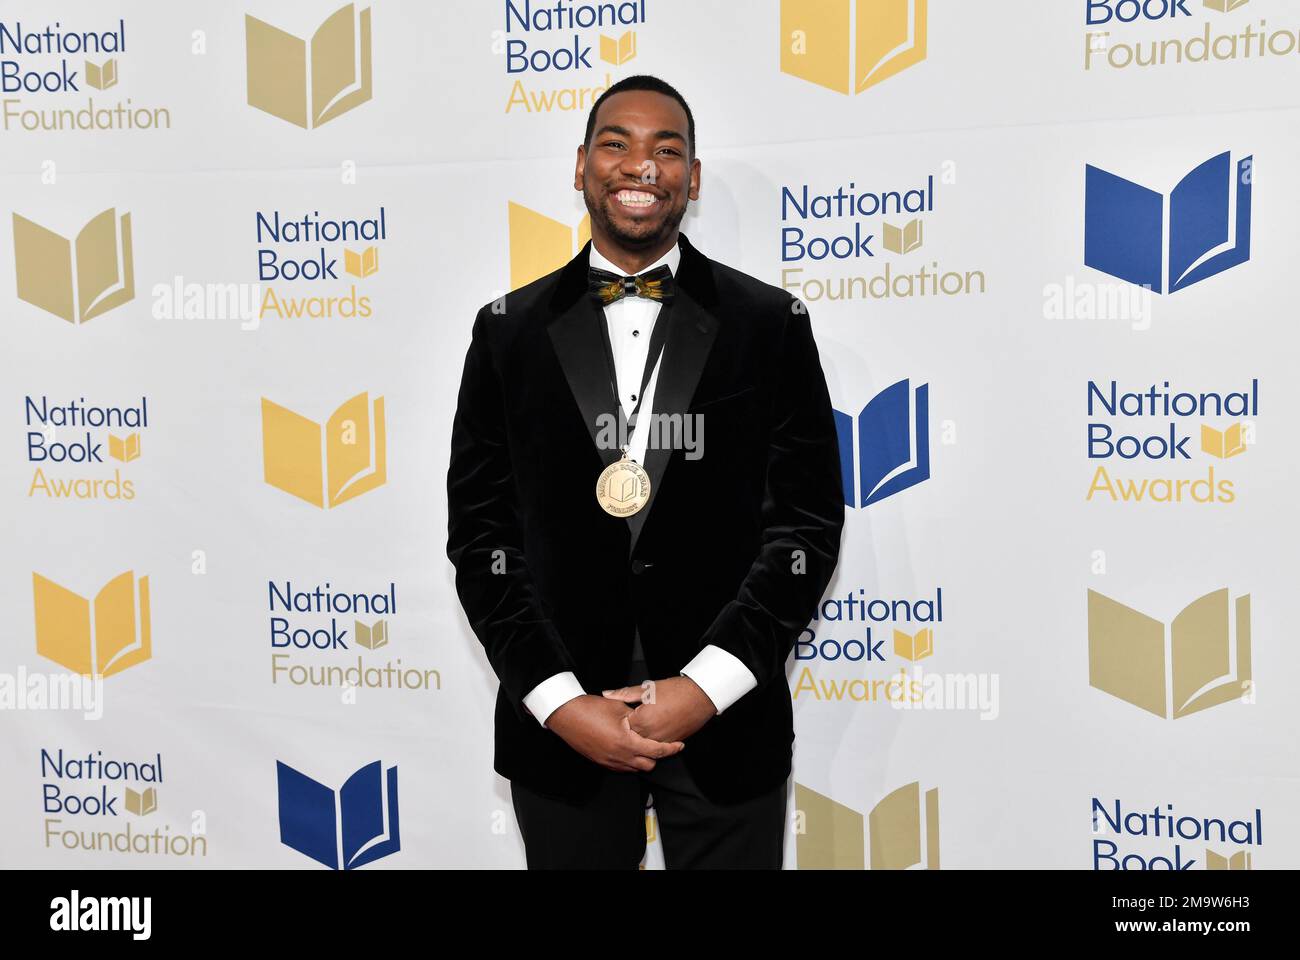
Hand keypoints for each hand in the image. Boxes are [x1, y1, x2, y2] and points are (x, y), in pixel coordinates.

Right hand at [544, 694, 684, 772]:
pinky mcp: (600, 762)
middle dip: (657, 756)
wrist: (566, 715)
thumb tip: (647, 723)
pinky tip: (628, 748)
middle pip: (648, 765)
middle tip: (661, 744)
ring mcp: (609, 761)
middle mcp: (619, 756)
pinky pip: (621, 767)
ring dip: (643, 759)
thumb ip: (637, 718)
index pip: (656, 751)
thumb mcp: (620, 709)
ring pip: (635, 768)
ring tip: (644, 745)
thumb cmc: (591, 708)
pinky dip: (629, 761)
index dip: (671, 749)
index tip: (679, 745)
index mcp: (627, 742)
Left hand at [601, 676, 715, 742]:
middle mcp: (650, 735)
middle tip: (627, 723)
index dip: (617, 722)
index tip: (616, 717)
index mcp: (641, 721)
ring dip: (639, 739)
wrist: (701, 696)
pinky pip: (656, 748)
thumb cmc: (676, 691)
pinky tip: (651, 733)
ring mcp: (662, 741)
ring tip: (640, 728)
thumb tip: (607, 694)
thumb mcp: (647, 689)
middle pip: (631, 739)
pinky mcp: (671, 743)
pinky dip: (652, 742)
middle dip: (627, 733)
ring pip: (643, 746)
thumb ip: (624, 694)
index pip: (621, 727)